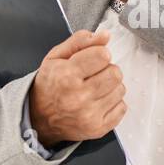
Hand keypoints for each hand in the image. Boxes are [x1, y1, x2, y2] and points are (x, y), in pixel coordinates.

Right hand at [28, 29, 125, 145]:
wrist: (40, 118)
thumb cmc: (50, 84)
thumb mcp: (56, 57)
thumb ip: (79, 42)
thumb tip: (104, 36)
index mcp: (66, 76)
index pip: (102, 56)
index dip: (100, 54)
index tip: (93, 59)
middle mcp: (78, 97)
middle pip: (115, 73)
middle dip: (108, 69)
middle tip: (95, 74)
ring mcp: (89, 115)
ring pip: (120, 89)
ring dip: (111, 86)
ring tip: (95, 88)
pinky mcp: (98, 128)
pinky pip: (122, 107)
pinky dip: (113, 103)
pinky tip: (99, 101)